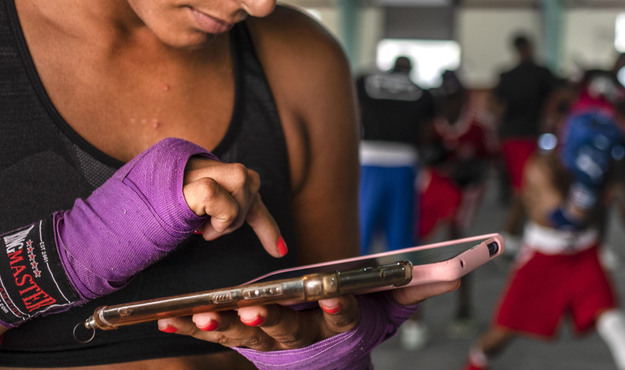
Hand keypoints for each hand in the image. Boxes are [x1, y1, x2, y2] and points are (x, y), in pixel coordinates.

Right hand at [0, 138, 286, 327]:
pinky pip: (218, 193)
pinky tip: (199, 232)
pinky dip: (220, 216)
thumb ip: (196, 207)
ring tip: (203, 234)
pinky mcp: (178, 185)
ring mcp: (182, 167)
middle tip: (216, 237)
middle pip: (246, 176)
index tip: (276, 248)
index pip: (237, 179)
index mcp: (182, 163)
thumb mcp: (168, 218)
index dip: (260, 216)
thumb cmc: (120, 236)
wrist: (85, 242)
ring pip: (242, 179)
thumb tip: (228, 212)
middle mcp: (185, 158)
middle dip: (248, 213)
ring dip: (232, 215)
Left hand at [157, 280, 456, 352]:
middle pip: (286, 330)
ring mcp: (268, 341)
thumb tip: (457, 264)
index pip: (342, 315)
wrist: (325, 359)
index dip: (337, 307)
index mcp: (337, 324)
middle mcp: (302, 336)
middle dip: (268, 320)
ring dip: (223, 326)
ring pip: (245, 336)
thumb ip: (417, 284)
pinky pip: (213, 335)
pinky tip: (167, 317)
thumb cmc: (356, 320)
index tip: (331, 295)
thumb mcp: (389, 306)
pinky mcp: (241, 340)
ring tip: (206, 313)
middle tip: (251, 310)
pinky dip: (190, 327)